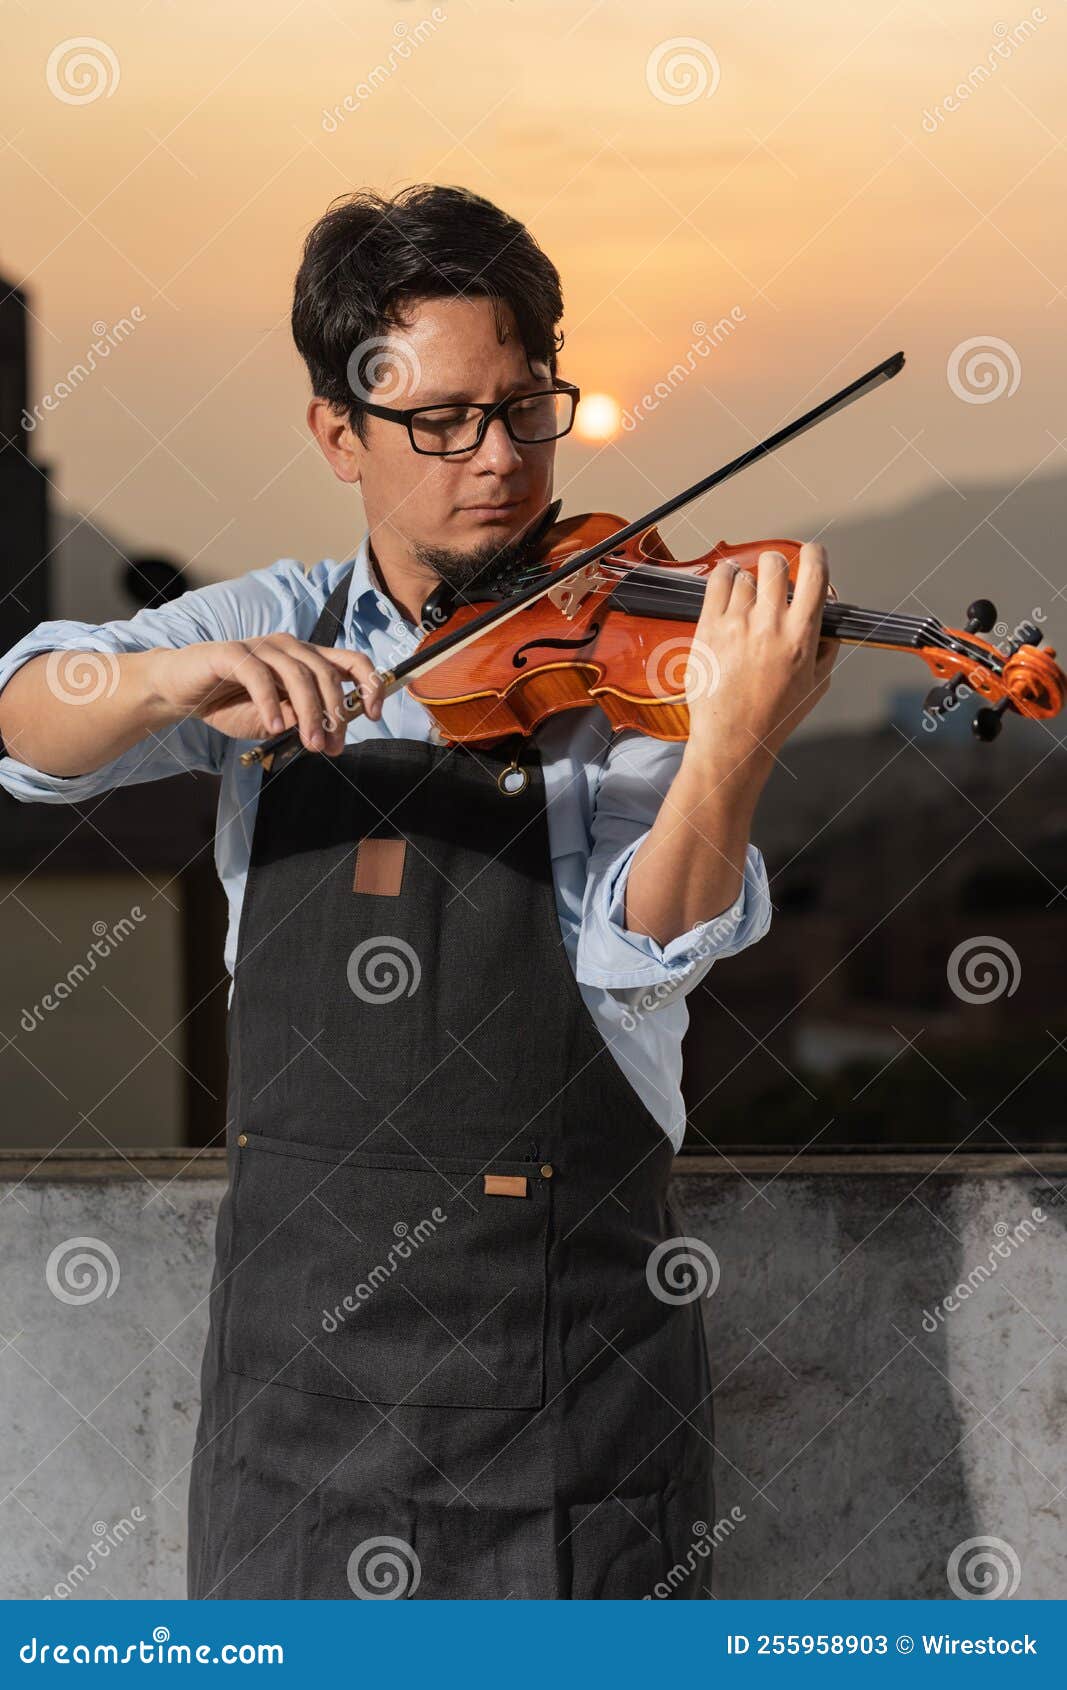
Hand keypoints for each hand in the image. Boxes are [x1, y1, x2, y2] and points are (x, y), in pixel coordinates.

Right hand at [147, 634, 384, 754]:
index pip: (351, 661)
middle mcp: (289, 646)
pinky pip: (259, 676)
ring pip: (298, 675)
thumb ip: (301, 721)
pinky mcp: (232, 652)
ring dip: (309, 714)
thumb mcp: (275, 719)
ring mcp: (261, 646)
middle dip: (335, 714)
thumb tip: (328, 735)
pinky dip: (271, 703)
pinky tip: (275, 727)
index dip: (370, 684)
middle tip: (331, 748)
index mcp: (306, 659)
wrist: (182, 692)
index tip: (373, 715)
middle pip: (327, 673)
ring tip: (310, 745)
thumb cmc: (231, 704)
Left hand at [683, 543, 838, 776]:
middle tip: (775, 581)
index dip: (816, 556)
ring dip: (750, 583)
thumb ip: (826, 644)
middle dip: (778, 566)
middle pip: (775, 563)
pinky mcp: (708, 627)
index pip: (815, 573)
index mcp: (802, 636)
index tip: (813, 556)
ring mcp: (736, 624)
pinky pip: (717, 581)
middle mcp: (769, 624)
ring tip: (748, 602)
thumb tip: (826, 611)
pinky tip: (729, 584)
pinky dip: (725, 576)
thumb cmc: (775, 716)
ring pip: (745, 576)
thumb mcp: (817, 683)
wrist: (733, 738)